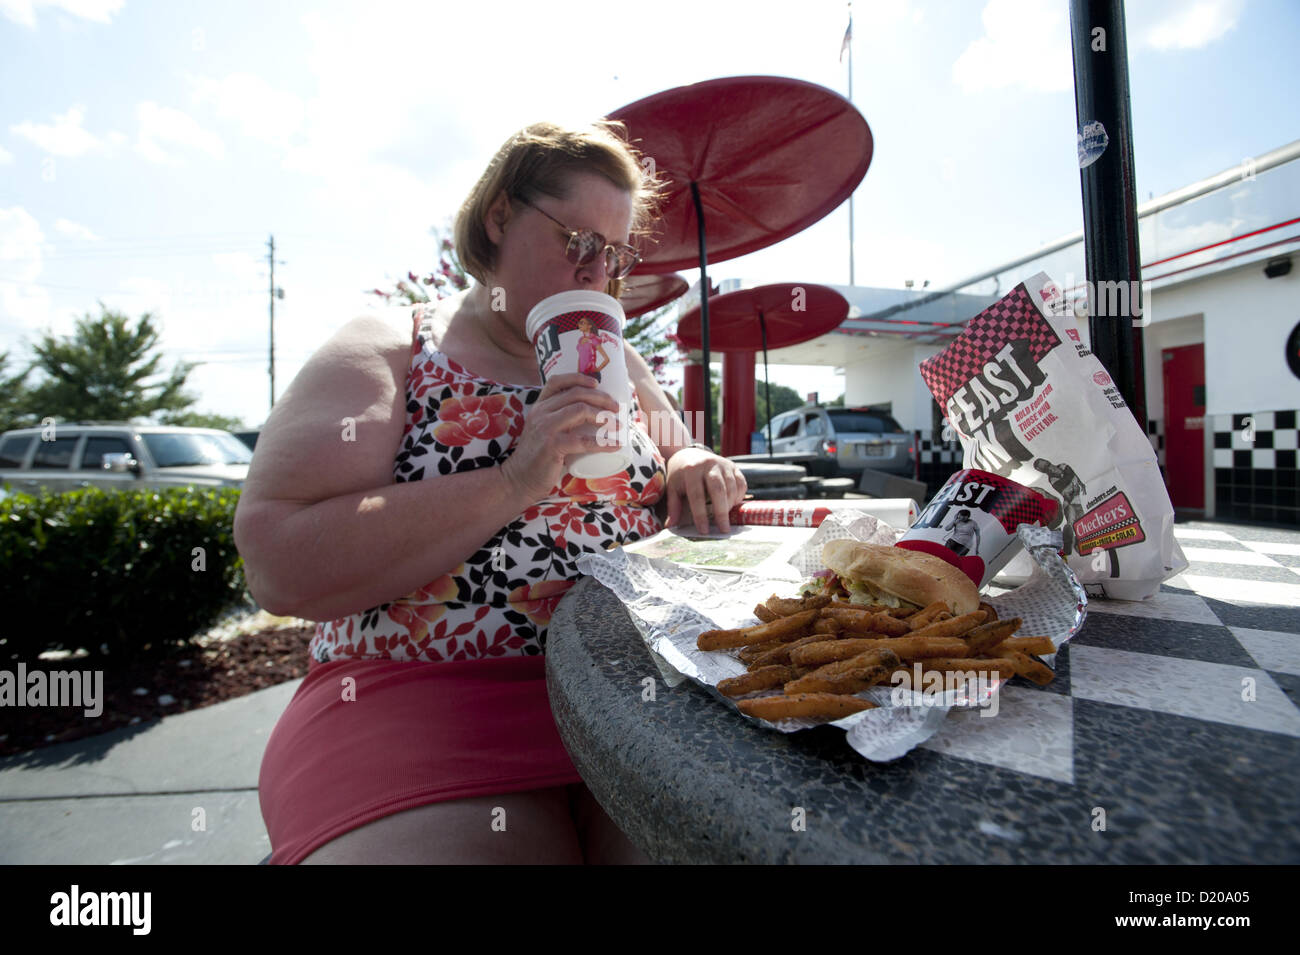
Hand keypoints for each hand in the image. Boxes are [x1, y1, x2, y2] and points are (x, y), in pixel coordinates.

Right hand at [501, 374, 620, 502]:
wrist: (519, 479)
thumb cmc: (537, 456)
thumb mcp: (543, 431)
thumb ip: (559, 421)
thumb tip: (591, 416)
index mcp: (539, 406)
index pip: (557, 381)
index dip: (578, 378)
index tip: (597, 383)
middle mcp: (541, 413)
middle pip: (575, 394)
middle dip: (600, 398)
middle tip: (616, 408)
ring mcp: (545, 428)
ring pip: (580, 411)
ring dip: (603, 416)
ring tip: (617, 424)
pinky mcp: (552, 446)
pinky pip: (583, 441)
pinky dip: (603, 443)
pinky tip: (615, 445)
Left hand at [663, 448, 747, 534]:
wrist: (689, 454)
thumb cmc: (680, 474)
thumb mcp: (673, 487)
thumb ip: (673, 506)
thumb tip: (671, 526)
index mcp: (691, 470)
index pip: (697, 495)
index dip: (700, 514)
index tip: (704, 530)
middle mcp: (708, 465)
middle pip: (718, 490)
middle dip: (721, 512)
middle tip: (724, 530)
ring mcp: (723, 464)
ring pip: (731, 487)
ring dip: (730, 506)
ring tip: (725, 519)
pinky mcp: (733, 466)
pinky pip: (741, 483)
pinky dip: (739, 497)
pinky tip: (732, 505)